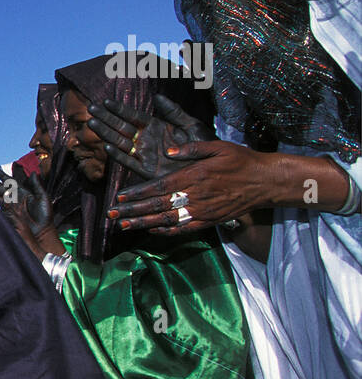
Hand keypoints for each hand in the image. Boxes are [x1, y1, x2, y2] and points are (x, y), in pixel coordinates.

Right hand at [0, 168, 61, 256]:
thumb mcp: (43, 198)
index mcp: (23, 193)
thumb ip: (37, 185)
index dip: (2, 176)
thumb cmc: (45, 216)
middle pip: (0, 187)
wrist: (41, 232)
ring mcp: (9, 206)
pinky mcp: (6, 214)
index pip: (10, 182)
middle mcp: (14, 198)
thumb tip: (34, 173)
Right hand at [88, 95, 207, 180]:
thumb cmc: (203, 146)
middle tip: (91, 109)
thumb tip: (158, 96)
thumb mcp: (191, 125)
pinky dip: (118, 155)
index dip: (119, 109)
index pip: (133, 116)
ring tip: (92, 123)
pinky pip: (128, 162)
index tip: (106, 101)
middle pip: (121, 127)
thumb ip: (174, 111)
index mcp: (155, 126)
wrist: (208, 169)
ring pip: (120, 142)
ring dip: (106, 133)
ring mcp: (144, 154)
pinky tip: (108, 146)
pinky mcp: (146, 170)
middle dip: (106, 118)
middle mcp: (146, 139)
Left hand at [109, 140, 269, 234]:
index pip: (158, 186)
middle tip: (112, 214)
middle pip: (157, 205)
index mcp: (194, 175)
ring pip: (167, 220)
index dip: (137, 193)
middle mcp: (195, 195)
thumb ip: (192, 148)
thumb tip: (170, 150)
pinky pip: (184, 229)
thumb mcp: (218, 146)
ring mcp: (202, 210)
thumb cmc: (241, 160)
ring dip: (144, 224)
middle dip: (132, 210)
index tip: (119, 196)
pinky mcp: (210, 221)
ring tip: (124, 226)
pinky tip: (152, 232)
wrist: (266, 182)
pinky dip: (167, 232)